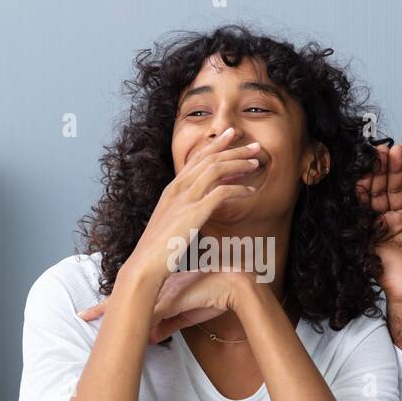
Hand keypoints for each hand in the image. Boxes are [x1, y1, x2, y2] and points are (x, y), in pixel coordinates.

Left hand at [79, 270, 247, 343]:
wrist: (235, 286)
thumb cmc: (215, 297)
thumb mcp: (188, 316)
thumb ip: (168, 325)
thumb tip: (149, 337)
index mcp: (162, 288)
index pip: (132, 295)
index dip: (113, 304)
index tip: (94, 311)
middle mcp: (159, 289)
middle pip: (124, 299)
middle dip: (104, 308)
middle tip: (82, 315)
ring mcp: (163, 293)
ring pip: (131, 305)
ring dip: (112, 314)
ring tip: (89, 317)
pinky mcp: (172, 300)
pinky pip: (148, 312)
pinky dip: (134, 320)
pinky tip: (119, 326)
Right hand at [119, 128, 261, 289]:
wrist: (145, 264)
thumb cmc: (158, 250)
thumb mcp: (171, 223)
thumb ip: (184, 211)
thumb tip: (200, 209)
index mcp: (171, 189)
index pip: (196, 158)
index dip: (216, 144)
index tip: (232, 136)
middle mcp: (177, 188)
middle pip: (209, 158)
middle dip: (234, 148)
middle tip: (254, 144)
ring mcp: (184, 199)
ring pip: (216, 169)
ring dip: (238, 163)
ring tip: (256, 162)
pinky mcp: (193, 213)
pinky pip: (221, 193)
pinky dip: (238, 189)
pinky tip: (251, 191)